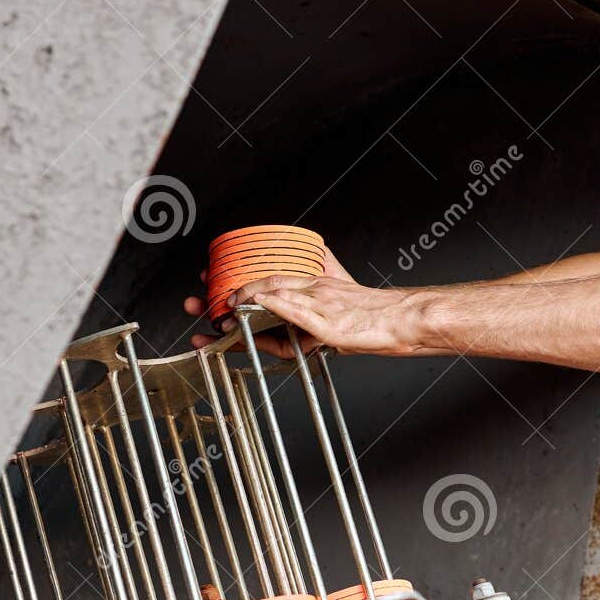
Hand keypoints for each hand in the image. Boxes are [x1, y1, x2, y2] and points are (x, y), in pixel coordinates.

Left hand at [186, 247, 413, 359]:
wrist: (403, 320)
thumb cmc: (376, 315)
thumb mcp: (344, 293)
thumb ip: (324, 283)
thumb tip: (308, 276)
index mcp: (314, 284)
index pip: (266, 279)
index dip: (234, 283)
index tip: (209, 284)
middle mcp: (313, 290)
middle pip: (261, 284)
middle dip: (224, 294)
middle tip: (196, 301)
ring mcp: (320, 305)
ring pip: (273, 296)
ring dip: (242, 303)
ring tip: (217, 313)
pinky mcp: (328, 323)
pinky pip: (296, 310)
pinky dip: (273, 304)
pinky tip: (256, 303)